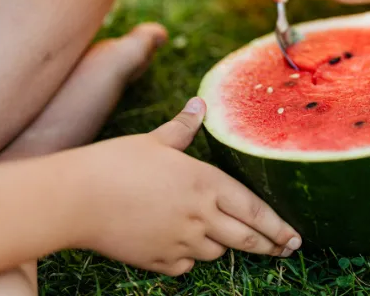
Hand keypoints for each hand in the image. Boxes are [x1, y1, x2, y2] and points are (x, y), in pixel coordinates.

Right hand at [71, 98, 300, 276]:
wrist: (74, 198)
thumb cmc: (116, 162)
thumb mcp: (155, 141)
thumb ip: (183, 128)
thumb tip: (199, 104)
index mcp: (206, 183)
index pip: (255, 210)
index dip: (278, 226)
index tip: (294, 236)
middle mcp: (200, 215)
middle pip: (246, 238)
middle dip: (270, 245)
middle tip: (287, 248)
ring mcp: (180, 241)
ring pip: (216, 251)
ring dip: (222, 245)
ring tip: (223, 237)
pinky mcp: (158, 260)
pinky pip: (185, 265)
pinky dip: (188, 257)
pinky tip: (181, 245)